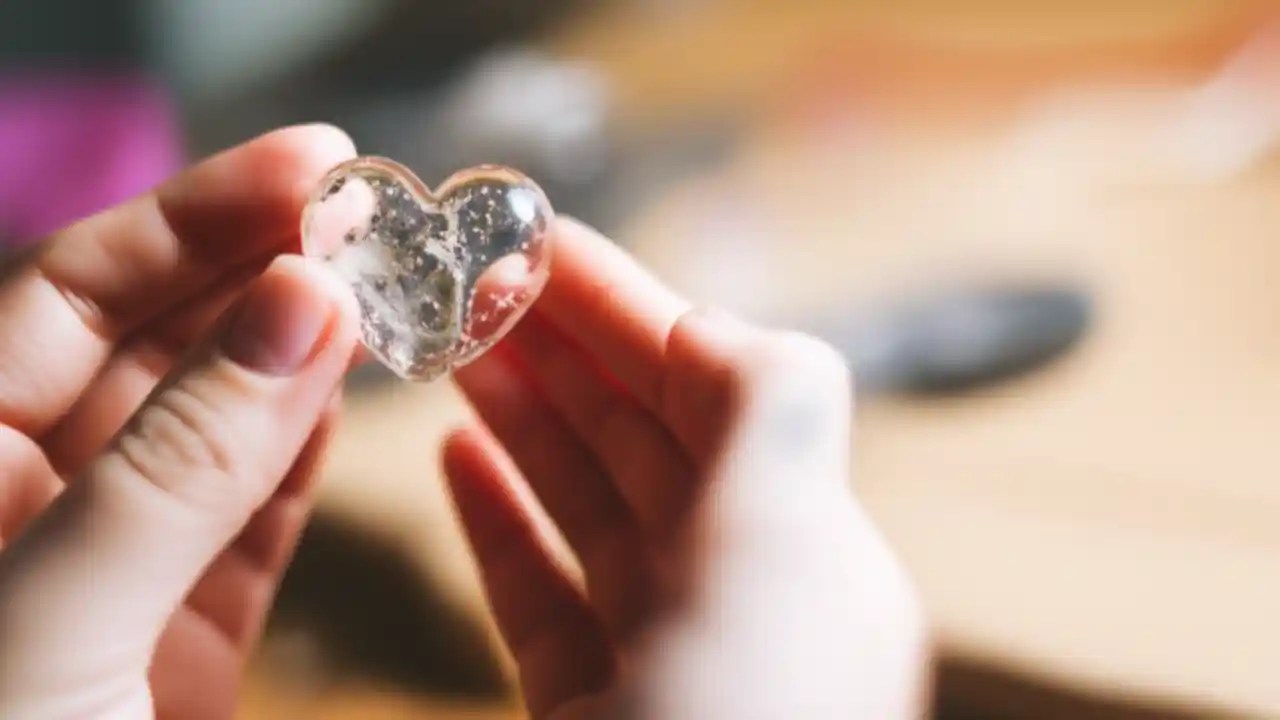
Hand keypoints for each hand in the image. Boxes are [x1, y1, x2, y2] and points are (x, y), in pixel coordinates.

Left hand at [0, 125, 360, 718]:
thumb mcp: (50, 623)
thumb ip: (178, 461)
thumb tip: (299, 304)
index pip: (69, 290)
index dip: (194, 215)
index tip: (316, 168)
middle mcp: (23, 499)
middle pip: (157, 341)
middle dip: (266, 272)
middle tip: (377, 221)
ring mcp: (114, 565)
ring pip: (220, 421)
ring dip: (303, 350)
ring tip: (391, 286)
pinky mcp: (185, 635)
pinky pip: (252, 512)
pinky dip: (308, 445)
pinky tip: (357, 385)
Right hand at [447, 220, 929, 718]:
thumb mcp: (787, 554)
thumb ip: (769, 414)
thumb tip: (707, 323)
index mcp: (811, 549)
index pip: (712, 390)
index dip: (626, 310)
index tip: (542, 242)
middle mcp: (743, 595)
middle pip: (643, 438)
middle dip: (564, 349)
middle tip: (476, 281)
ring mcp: (663, 653)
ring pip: (587, 504)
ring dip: (525, 416)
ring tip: (458, 350)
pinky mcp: (589, 707)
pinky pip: (537, 592)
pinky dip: (497, 518)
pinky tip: (457, 456)